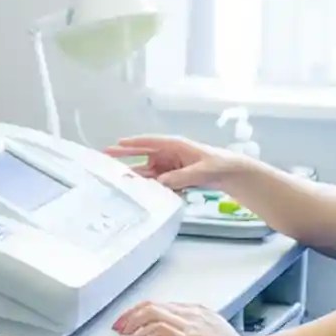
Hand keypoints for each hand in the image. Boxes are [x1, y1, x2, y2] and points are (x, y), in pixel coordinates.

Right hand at [103, 135, 245, 190]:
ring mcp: (169, 166)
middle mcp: (168, 154)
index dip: (133, 143)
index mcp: (175, 145)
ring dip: (134, 176)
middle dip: (124, 155)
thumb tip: (160, 183)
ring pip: (147, 171)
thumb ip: (180, 177)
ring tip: (117, 181)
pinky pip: (156, 182)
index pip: (150, 142)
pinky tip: (139, 193)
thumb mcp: (200, 171)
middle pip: (142, 154)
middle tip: (104, 156)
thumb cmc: (218, 165)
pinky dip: (148, 186)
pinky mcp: (171, 177)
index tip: (117, 144)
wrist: (230, 173)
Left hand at [112, 300, 253, 335]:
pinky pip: (161, 329)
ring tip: (126, 333)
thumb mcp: (211, 333)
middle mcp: (191, 313)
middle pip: (152, 305)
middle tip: (120, 326)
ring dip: (134, 323)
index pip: (161, 304)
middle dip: (131, 314)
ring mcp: (190, 324)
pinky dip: (147, 333)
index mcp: (196, 310)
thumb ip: (194, 329)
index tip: (129, 320)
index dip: (140, 311)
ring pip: (153, 313)